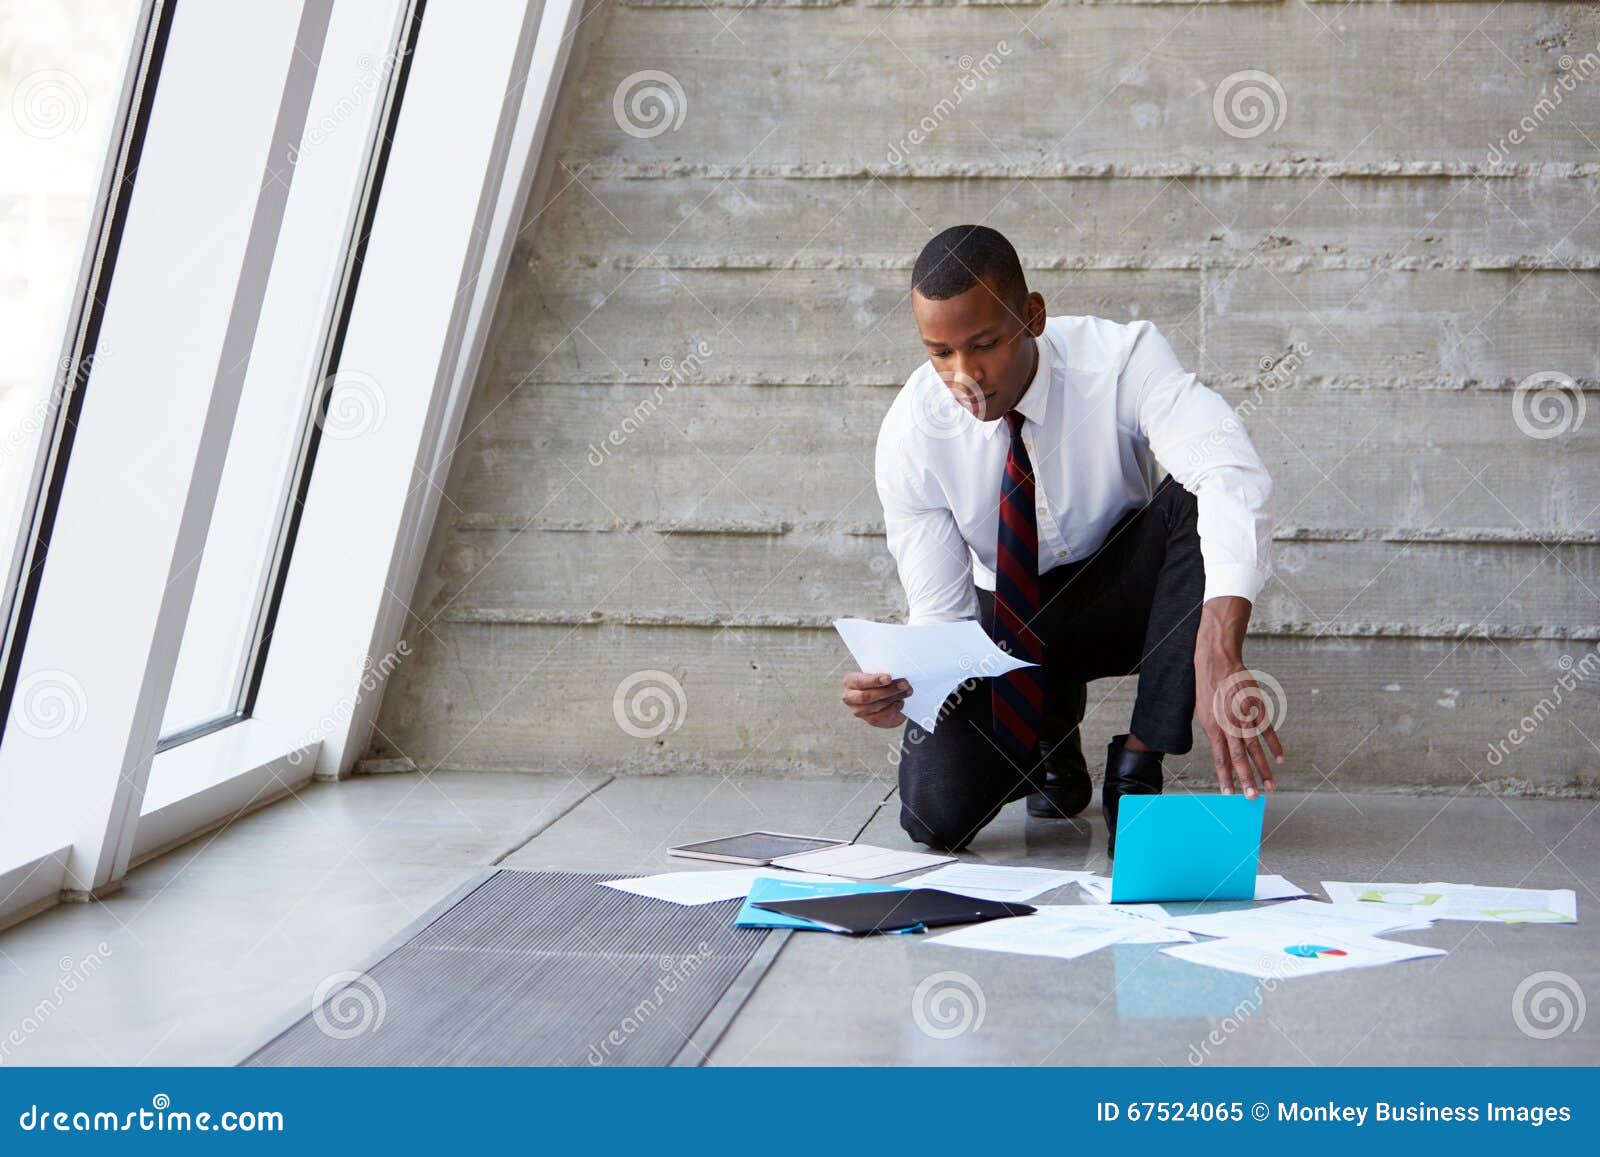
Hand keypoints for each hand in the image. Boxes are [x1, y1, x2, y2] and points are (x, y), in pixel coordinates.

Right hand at [841, 671, 911, 727]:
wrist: (884, 696)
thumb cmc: (880, 681)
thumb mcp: (880, 674)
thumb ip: (884, 675)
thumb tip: (898, 677)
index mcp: (850, 681)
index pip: (860, 682)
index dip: (874, 680)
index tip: (889, 678)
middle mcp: (850, 697)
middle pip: (867, 696)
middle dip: (888, 690)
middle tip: (904, 684)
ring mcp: (859, 711)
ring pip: (876, 706)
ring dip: (894, 698)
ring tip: (907, 691)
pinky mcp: (870, 720)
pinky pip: (882, 716)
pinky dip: (893, 708)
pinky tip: (900, 702)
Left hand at [1193, 597, 1283, 798]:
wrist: (1217, 661)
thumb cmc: (1207, 688)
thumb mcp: (1203, 713)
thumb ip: (1214, 733)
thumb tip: (1222, 752)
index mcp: (1213, 727)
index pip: (1220, 759)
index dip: (1225, 777)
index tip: (1229, 794)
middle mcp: (1229, 724)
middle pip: (1239, 758)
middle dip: (1246, 780)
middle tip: (1252, 798)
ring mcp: (1245, 716)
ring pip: (1255, 748)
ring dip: (1262, 769)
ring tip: (1269, 786)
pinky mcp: (1257, 708)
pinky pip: (1267, 731)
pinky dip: (1274, 746)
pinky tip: (1279, 760)